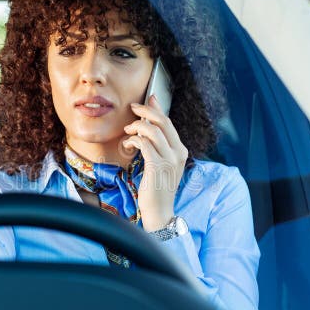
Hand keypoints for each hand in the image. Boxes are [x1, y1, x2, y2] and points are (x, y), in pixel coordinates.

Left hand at [122, 95, 188, 231]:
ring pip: (152, 130)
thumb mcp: (161, 165)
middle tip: (133, 107)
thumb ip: (158, 147)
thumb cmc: (157, 189)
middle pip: (163, 121)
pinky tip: (128, 145)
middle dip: (146, 111)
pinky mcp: (157, 165)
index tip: (149, 98)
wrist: (159, 212)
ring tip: (128, 132)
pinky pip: (143, 143)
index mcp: (181, 151)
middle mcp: (178, 152)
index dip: (158, 108)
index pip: (169, 123)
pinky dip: (133, 140)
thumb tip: (148, 127)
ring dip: (137, 126)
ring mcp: (169, 159)